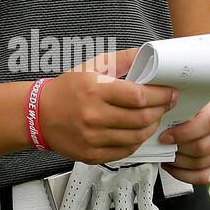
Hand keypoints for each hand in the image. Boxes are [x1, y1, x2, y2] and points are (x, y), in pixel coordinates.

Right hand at [37, 46, 178, 162]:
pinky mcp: (92, 155)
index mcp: (94, 90)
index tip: (170, 92)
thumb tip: (147, 55)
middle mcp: (93, 115)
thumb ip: (121, 59)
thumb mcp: (90, 67)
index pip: (138, 96)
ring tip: (153, 117)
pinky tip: (136, 131)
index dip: (160, 95)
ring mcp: (92, 138)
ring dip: (151, 127)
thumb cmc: (67, 89)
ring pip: (136, 137)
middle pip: (141, 118)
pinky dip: (136, 142)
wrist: (39, 115)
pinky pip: (125, 151)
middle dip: (160, 110)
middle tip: (166, 104)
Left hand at [159, 92, 209, 185]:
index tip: (164, 136)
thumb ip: (178, 106)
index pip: (207, 123)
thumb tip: (158, 117)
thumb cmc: (196, 103)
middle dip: (178, 150)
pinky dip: (186, 175)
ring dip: (179, 163)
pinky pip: (207, 176)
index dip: (183, 133)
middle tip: (162, 147)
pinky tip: (174, 168)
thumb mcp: (188, 97)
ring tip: (166, 157)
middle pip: (203, 147)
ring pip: (203, 164)